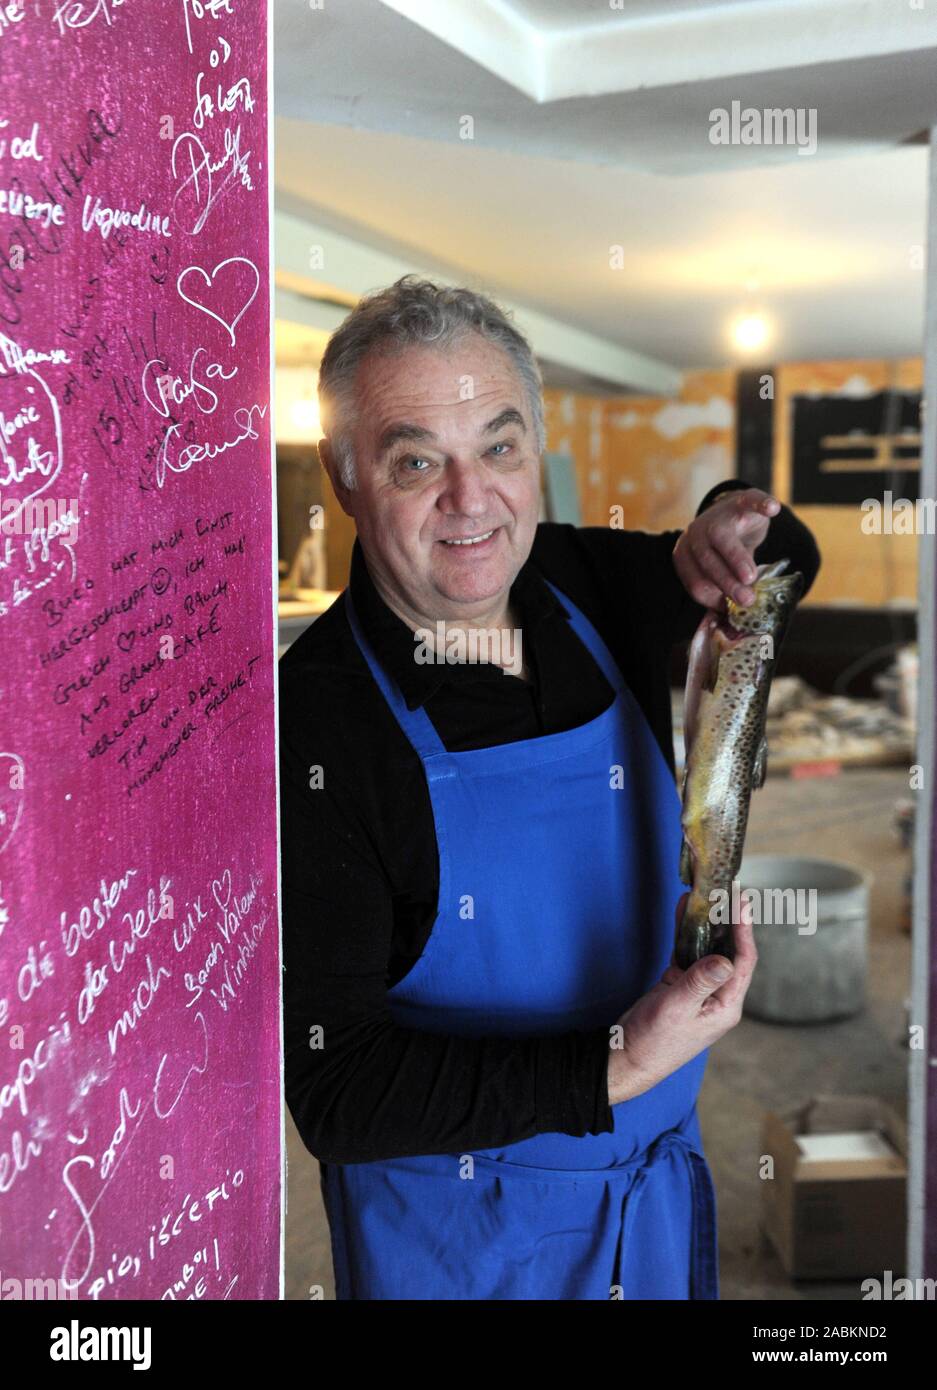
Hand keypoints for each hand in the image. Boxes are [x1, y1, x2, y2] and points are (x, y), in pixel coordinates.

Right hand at [607, 893, 757, 1104]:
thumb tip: (726, 959)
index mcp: (726, 1005)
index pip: (743, 960)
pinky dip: (685, 932)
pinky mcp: (680, 985)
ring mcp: (699, 989)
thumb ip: (700, 981)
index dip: (744, 928)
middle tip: (727, 889)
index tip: (741, 900)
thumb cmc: (654, 1040)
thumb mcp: (677, 1008)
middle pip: (729, 950)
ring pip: (707, 948)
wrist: (626, 1056)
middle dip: (728, 919)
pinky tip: (683, 911)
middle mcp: (717, 996)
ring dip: (706, 922)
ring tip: (708, 893)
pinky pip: (687, 952)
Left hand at [672, 487, 780, 608]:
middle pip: (707, 561)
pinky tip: (772, 509)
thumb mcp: (720, 571)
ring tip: (751, 577)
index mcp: (685, 554)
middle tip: (746, 599)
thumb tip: (735, 614)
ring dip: (736, 559)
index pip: (695, 581)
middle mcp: (696, 533)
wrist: (733, 515)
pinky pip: (751, 501)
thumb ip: (723, 590)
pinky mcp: (742, 502)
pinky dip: (762, 504)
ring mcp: (718, 516)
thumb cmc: (724, 551)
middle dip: (726, 583)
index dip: (713, 597)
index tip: (731, 608)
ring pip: (722, 537)